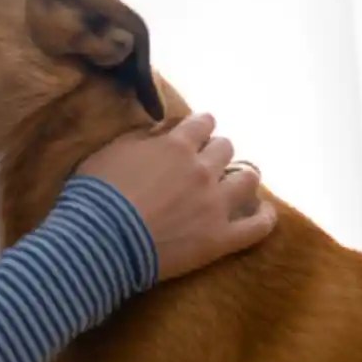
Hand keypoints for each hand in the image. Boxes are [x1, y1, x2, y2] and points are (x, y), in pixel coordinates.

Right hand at [76, 112, 275, 281]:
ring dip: (242, 177)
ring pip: (248, 179)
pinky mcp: (221, 238)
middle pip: (226, 148)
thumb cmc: (96, 193)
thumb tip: (159, 132)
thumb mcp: (111, 151)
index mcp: (176, 146)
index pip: (202, 123)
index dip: (200, 125)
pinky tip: (264, 212)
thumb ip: (141, 138)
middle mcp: (202, 169)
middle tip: (207, 162)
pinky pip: (258, 226)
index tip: (196, 131)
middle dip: (217, 151)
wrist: (99, 239)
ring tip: (235, 183)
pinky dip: (265, 217)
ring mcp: (216, 204)